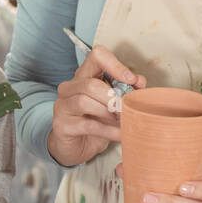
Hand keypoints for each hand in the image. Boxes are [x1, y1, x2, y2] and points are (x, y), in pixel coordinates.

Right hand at [47, 44, 145, 166]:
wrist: (78, 146)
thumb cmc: (96, 121)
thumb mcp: (113, 103)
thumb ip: (126, 89)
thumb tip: (139, 81)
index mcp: (84, 76)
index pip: (96, 56)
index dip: (115, 65)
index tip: (132, 80)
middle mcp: (69, 87)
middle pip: (91, 84)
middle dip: (114, 98)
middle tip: (128, 110)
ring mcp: (62, 106)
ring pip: (84, 102)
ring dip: (109, 113)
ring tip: (123, 122)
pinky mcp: (62, 125)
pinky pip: (88, 125)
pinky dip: (108, 131)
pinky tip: (120, 134)